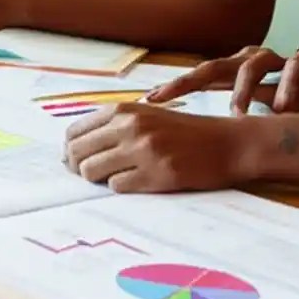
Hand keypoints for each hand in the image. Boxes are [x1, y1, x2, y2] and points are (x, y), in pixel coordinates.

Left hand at [64, 103, 254, 192]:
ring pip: (91, 171)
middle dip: (78, 168)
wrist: (229, 143)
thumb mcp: (146, 117)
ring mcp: (142, 151)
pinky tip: (138, 182)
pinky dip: (122, 188)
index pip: (73, 133)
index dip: (70, 151)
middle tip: (91, 175)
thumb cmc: (184, 132)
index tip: (76, 161)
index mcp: (123, 110)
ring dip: (98, 180)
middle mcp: (129, 127)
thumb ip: (111, 128)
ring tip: (116, 177)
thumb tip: (70, 152)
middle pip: (76, 153)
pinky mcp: (157, 174)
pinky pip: (117, 187)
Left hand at [148, 45, 298, 114]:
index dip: (175, 87)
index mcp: (239, 73)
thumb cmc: (298, 101)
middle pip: (215, 66)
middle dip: (189, 80)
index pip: (199, 79)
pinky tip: (285, 107)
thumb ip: (234, 120)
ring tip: (238, 113)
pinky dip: (290, 86)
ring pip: (254, 64)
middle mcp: (255, 61)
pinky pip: (297, 66)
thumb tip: (191, 140)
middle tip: (169, 96)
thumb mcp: (263, 112)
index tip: (148, 100)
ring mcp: (283, 58)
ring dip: (244, 89)